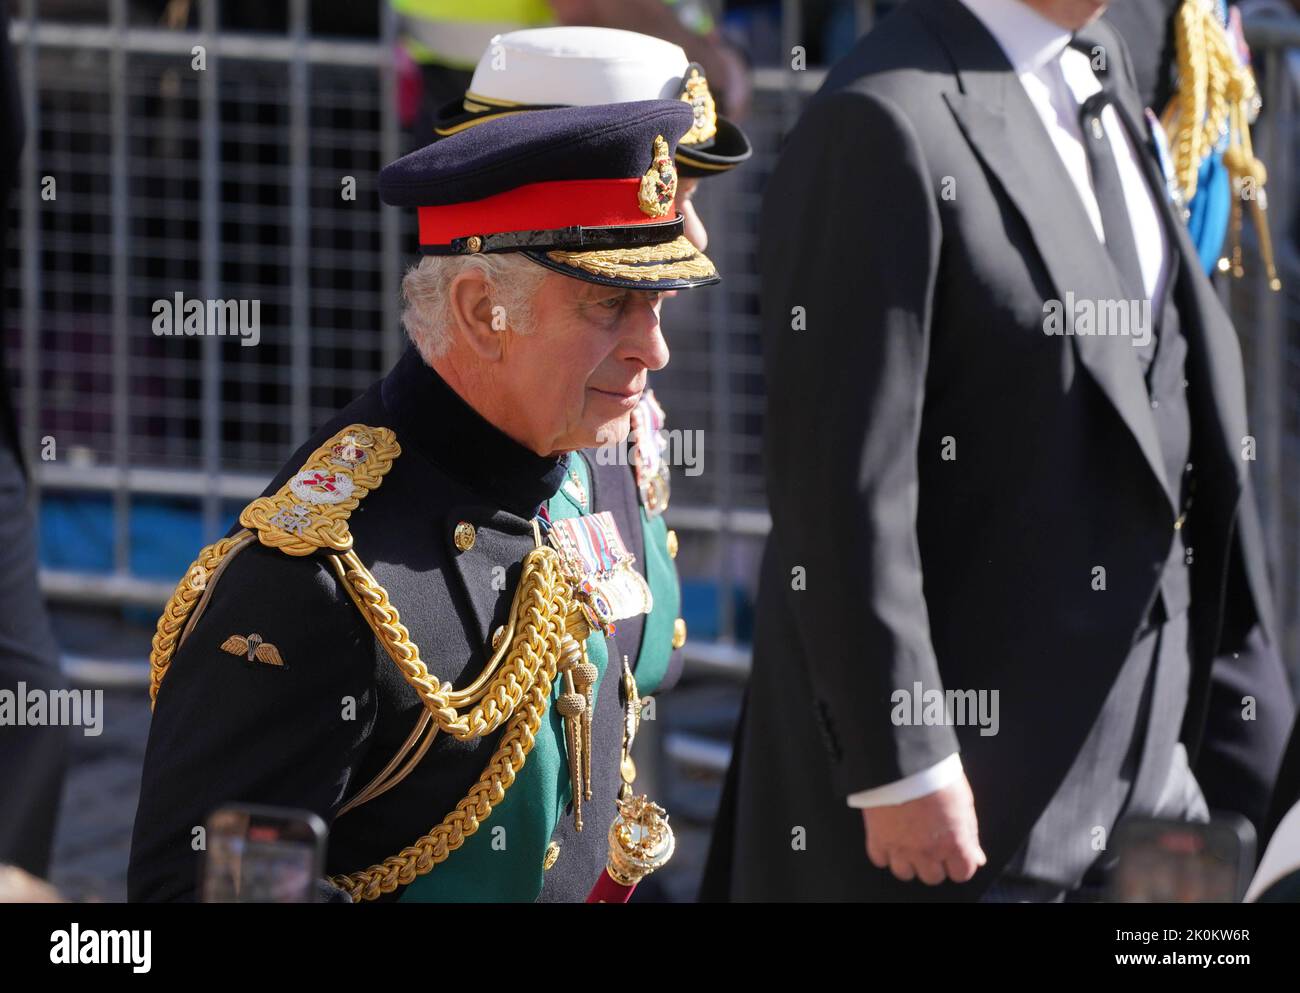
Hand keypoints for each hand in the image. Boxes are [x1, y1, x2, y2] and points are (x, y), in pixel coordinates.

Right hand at [862, 772, 986, 884]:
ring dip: (907, 861)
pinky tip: (889, 837)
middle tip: (929, 844)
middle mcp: (928, 851)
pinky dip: (883, 852)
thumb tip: (976, 857)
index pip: (961, 873)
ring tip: (907, 842)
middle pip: (932, 877)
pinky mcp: (876, 838)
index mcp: (954, 842)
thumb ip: (969, 834)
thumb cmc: (936, 774)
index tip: (953, 853)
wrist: (902, 758)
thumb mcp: (964, 801)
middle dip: (933, 863)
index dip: (958, 863)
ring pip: (905, 873)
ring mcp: (900, 847)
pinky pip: (880, 860)